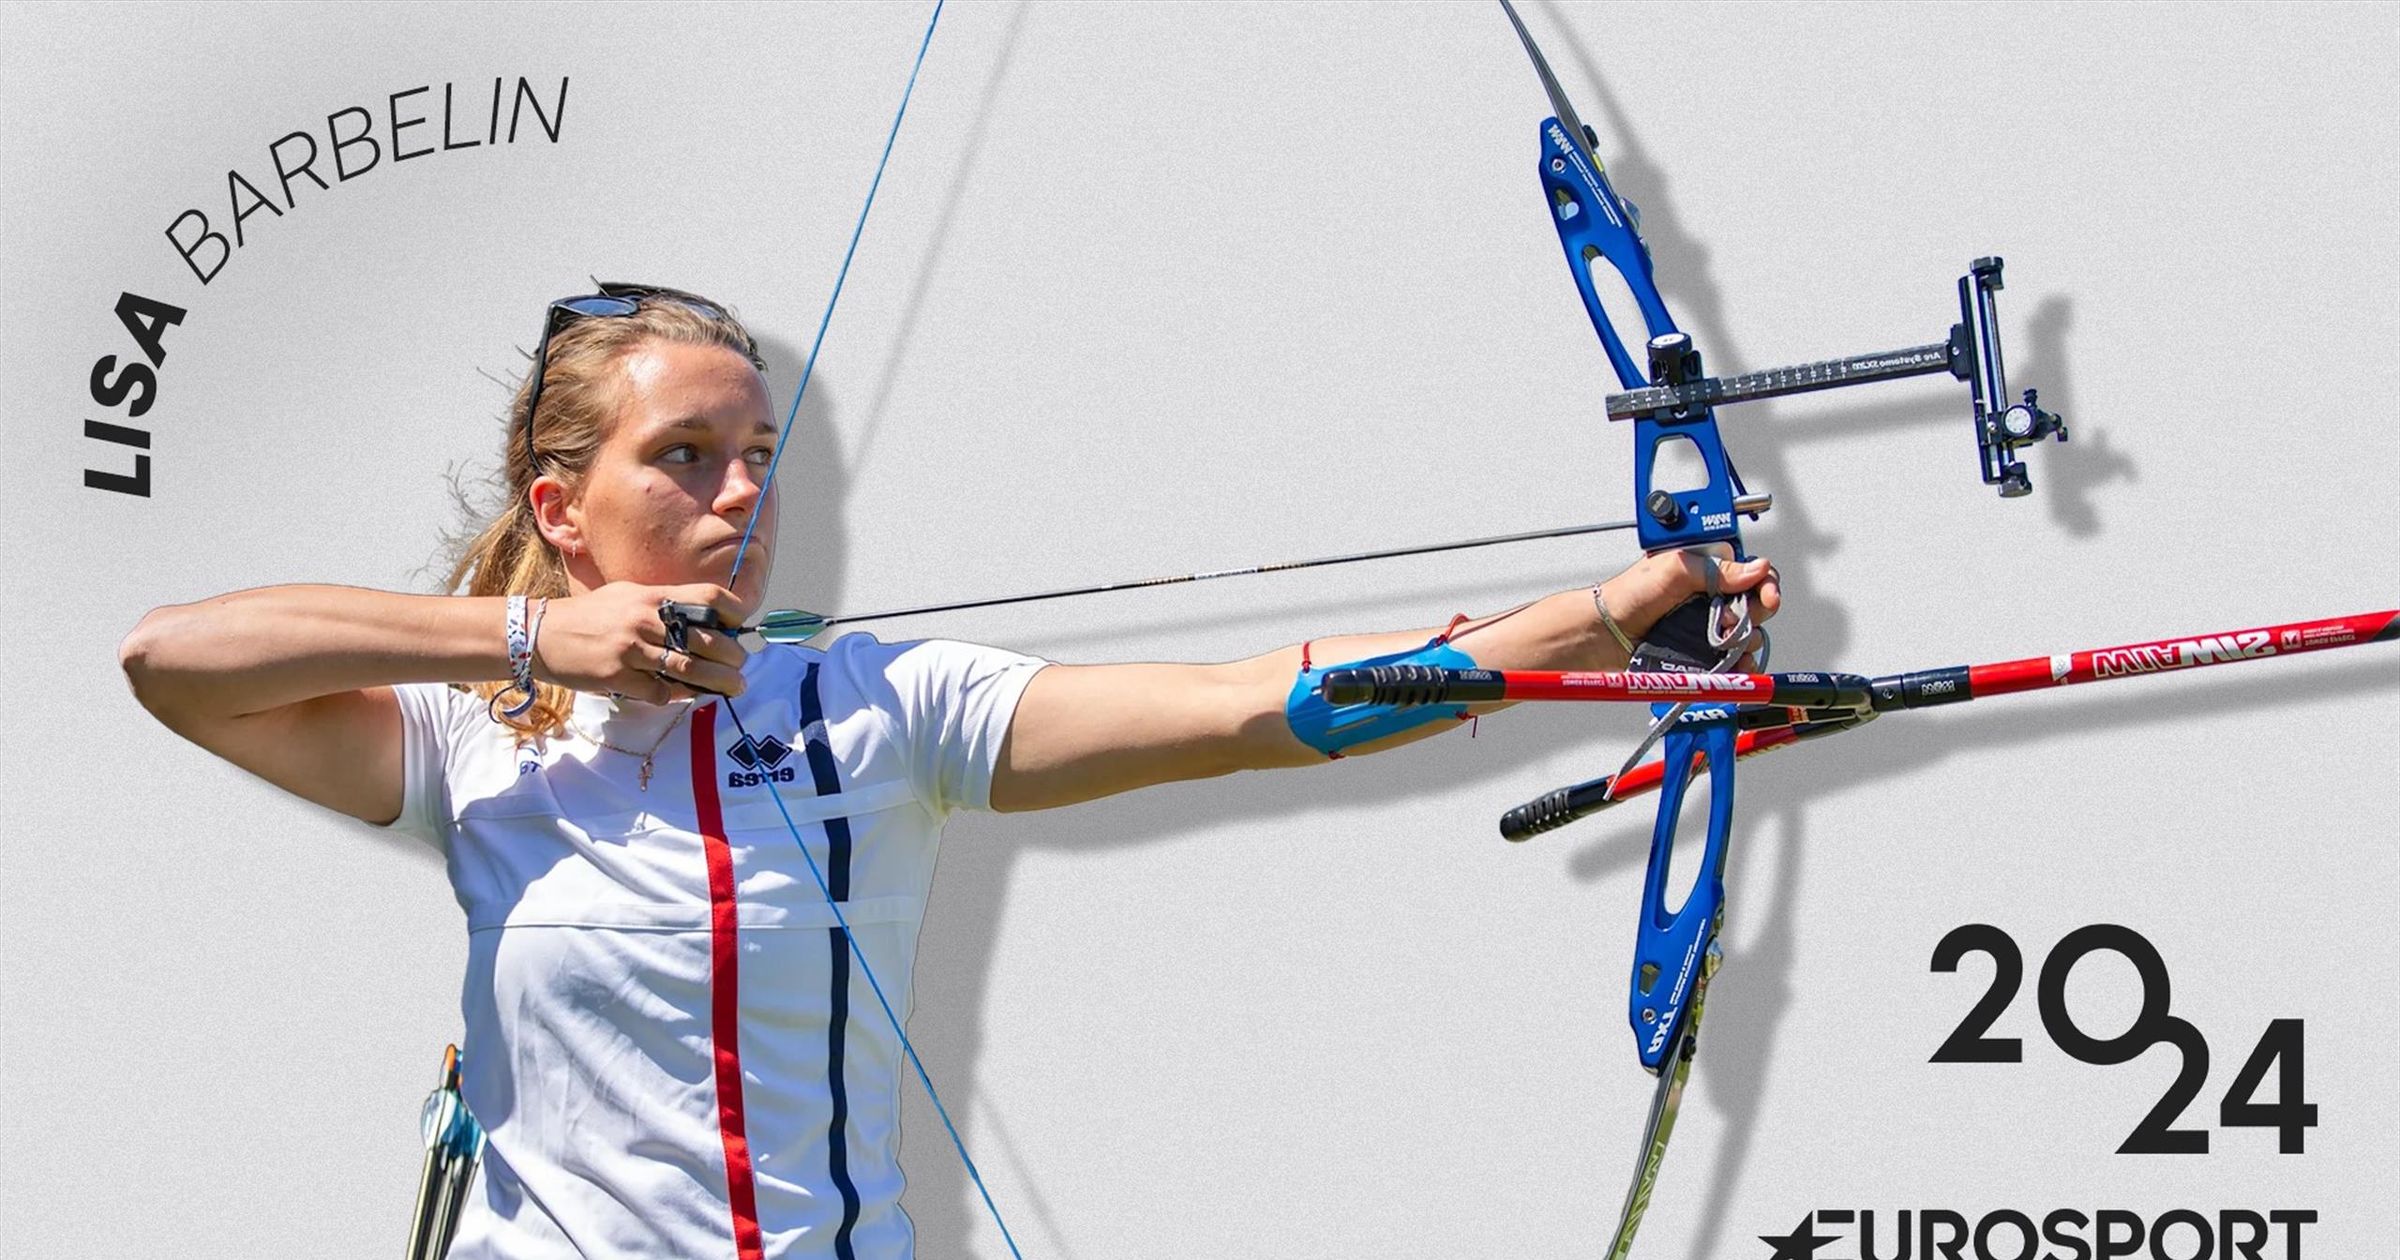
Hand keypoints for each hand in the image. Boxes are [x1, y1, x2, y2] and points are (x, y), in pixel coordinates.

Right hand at [529, 582, 750, 702]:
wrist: (541, 634)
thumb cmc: (590, 616)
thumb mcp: (628, 596)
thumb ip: (664, 607)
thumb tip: (707, 623)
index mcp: (651, 596)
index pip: (707, 598)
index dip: (734, 612)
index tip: (743, 626)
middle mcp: (644, 620)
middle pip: (707, 639)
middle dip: (732, 657)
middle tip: (740, 667)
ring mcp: (632, 649)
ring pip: (690, 669)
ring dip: (718, 682)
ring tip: (733, 687)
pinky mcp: (618, 676)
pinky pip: (661, 691)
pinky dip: (677, 695)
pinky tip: (684, 694)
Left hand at [1596, 547, 1780, 668]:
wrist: (1605, 632)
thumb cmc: (1629, 594)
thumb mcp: (1674, 569)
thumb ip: (1716, 568)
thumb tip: (1756, 568)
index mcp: (1710, 570)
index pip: (1754, 574)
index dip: (1766, 584)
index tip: (1767, 596)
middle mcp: (1714, 598)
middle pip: (1758, 606)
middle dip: (1753, 613)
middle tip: (1730, 619)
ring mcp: (1710, 627)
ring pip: (1750, 635)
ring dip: (1744, 640)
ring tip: (1721, 640)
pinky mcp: (1704, 653)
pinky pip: (1735, 662)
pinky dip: (1741, 665)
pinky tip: (1735, 665)